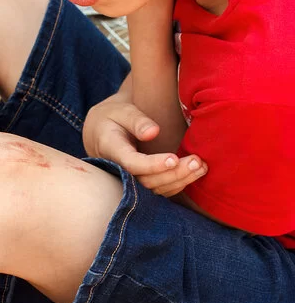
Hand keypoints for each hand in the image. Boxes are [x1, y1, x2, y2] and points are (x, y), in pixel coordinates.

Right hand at [83, 97, 206, 196]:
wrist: (101, 132)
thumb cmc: (113, 117)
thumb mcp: (121, 111)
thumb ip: (136, 120)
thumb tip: (153, 132)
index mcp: (111, 149)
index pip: (131, 163)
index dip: (152, 164)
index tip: (174, 158)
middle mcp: (118, 170)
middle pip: (146, 180)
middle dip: (173, 173)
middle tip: (197, 161)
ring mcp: (129, 180)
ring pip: (155, 189)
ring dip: (180, 181)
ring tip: (201, 166)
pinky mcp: (140, 183)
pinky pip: (159, 191)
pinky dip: (178, 185)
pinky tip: (195, 173)